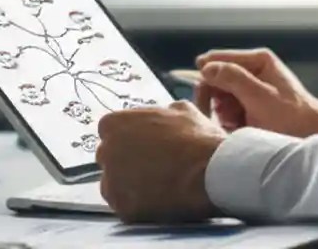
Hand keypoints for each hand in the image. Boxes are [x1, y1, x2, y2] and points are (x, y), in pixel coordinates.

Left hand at [95, 101, 225, 222]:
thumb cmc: (198, 138)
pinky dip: (138, 205)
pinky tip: (159, 200)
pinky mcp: (121, 207)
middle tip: (151, 166)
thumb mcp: (182, 110)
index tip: (144, 145)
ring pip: (114, 184)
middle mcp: (106, 151)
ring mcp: (111, 181)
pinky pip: (124, 205)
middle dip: (125, 160)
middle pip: (109, 157)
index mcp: (115, 124)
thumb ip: (162, 112)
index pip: (110, 130)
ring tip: (157, 185)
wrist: (211, 171)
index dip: (128, 138)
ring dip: (129, 184)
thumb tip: (165, 114)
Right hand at [193, 48, 317, 137]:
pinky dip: (229, 119)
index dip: (206, 76)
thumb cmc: (292, 117)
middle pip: (216, 78)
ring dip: (223, 111)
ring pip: (219, 96)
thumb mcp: (260, 97)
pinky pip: (228, 109)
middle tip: (228, 113)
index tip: (204, 95)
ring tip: (238, 121)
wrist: (311, 136)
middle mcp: (253, 70)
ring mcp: (250, 87)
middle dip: (217, 97)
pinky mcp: (249, 104)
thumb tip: (206, 67)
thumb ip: (234, 79)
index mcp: (258, 60)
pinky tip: (240, 126)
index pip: (217, 59)